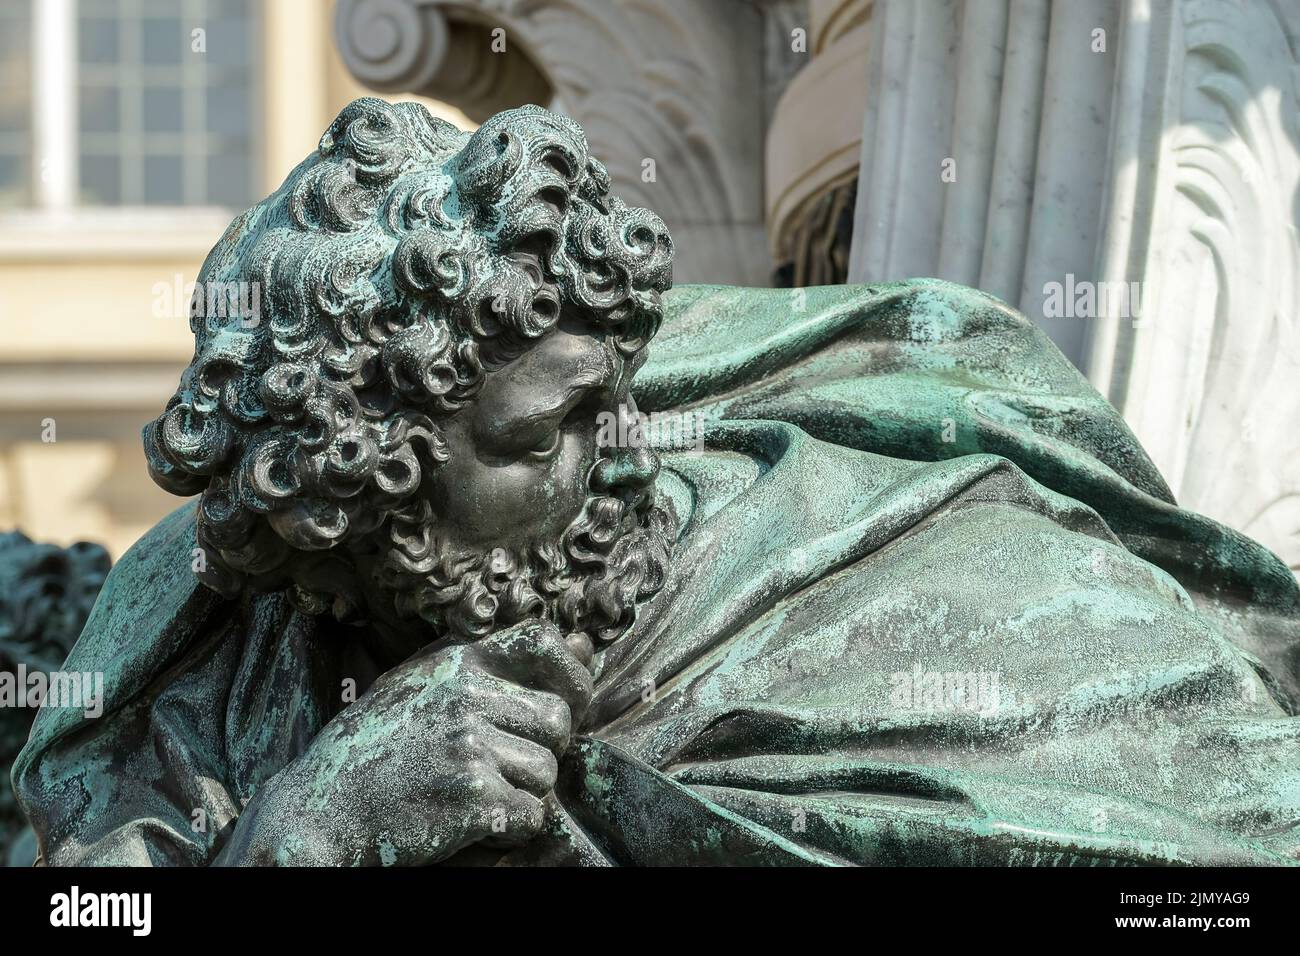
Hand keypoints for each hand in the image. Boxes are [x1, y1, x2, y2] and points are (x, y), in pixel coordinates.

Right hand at [216, 618, 591, 865]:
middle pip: (558, 719)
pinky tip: (472, 823)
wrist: (318, 811)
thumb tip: (584, 643)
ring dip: (523, 792)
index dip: (572, 673)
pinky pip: (532, 815)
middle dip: (544, 748)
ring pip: (547, 771)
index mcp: (456, 662)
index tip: (570, 700)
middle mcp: (466, 696)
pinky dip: (512, 829)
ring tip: (476, 795)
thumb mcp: (422, 684)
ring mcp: (471, 746)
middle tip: (505, 765)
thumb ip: (497, 661)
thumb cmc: (372, 747)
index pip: (544, 642)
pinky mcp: (473, 797)